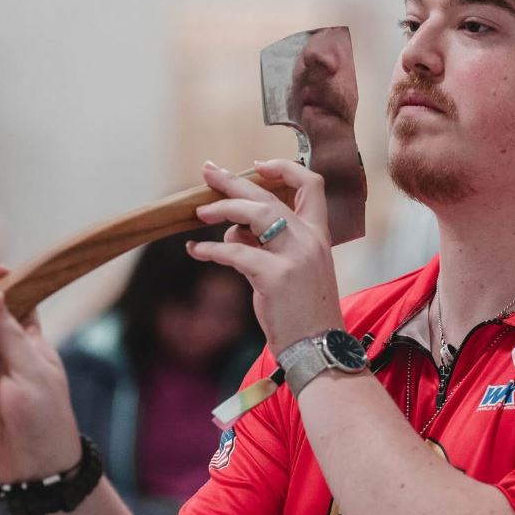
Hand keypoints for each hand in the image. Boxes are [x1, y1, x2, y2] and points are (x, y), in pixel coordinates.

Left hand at [190, 160, 344, 353]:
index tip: (256, 166)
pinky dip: (210, 249)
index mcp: (319, 236)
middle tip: (208, 172)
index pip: (311, 185)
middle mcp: (309, 240)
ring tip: (200, 214)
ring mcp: (294, 256)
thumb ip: (270, 246)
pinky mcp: (274, 276)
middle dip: (233, 182)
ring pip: (253, 214)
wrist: (319, 348)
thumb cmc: (304, 313)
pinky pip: (234, 252)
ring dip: (222, 209)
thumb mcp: (295, 271)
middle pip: (268, 196)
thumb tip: (234, 230)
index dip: (284, 168)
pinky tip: (196, 251)